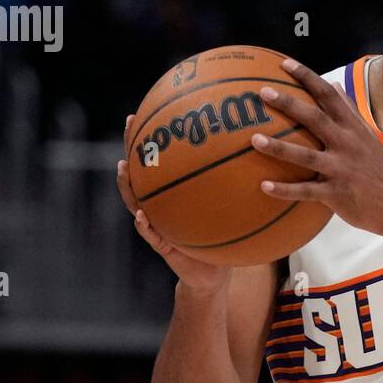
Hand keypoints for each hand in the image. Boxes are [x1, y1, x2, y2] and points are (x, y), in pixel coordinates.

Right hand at [117, 113, 232, 294]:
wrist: (213, 273)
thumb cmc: (222, 236)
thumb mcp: (230, 208)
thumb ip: (236, 185)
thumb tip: (258, 152)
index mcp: (175, 194)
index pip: (161, 160)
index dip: (151, 136)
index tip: (148, 110)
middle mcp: (161, 204)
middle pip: (141, 172)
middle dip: (133, 146)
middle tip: (129, 124)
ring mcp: (157, 224)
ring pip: (134, 201)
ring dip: (127, 184)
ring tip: (123, 167)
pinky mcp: (163, 246)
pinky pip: (150, 234)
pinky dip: (143, 225)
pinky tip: (141, 215)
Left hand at [251, 58, 382, 237]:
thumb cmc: (375, 168)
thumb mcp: (366, 135)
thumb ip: (349, 111)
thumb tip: (334, 85)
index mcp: (352, 128)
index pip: (328, 96)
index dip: (307, 78)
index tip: (285, 64)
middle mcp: (346, 144)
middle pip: (315, 119)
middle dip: (289, 104)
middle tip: (263, 92)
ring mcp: (341, 169)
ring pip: (305, 156)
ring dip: (279, 148)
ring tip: (254, 139)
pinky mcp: (336, 194)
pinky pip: (306, 191)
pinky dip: (284, 190)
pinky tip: (263, 186)